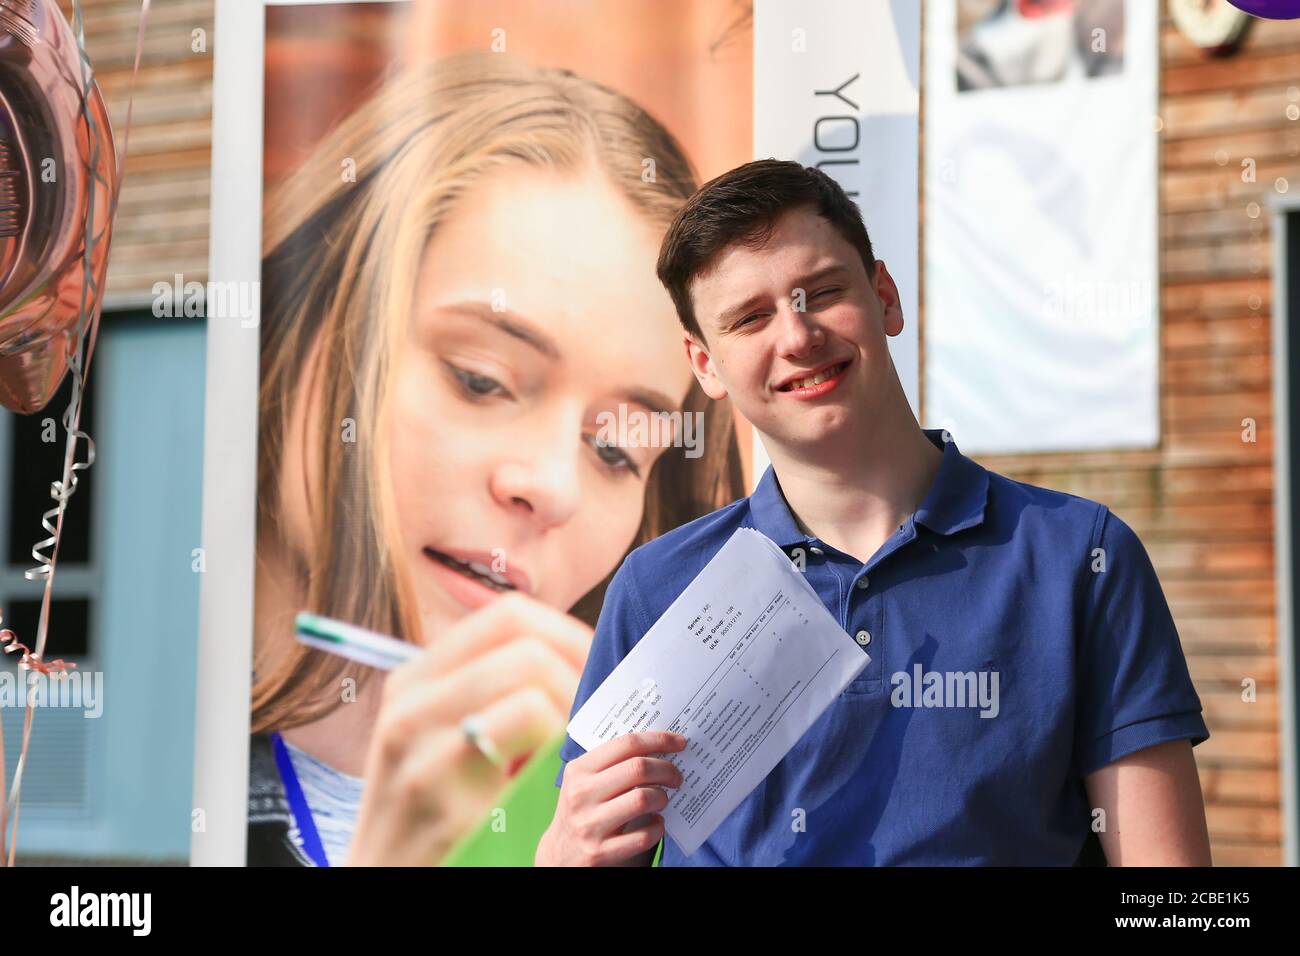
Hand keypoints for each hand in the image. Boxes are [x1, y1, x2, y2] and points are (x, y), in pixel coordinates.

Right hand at [345, 591, 589, 865]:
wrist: (385, 877)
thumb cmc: (429, 805)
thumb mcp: (440, 731)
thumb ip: (490, 689)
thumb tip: (573, 656)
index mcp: (416, 679)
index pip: (509, 616)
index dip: (566, 633)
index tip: (590, 666)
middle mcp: (412, 706)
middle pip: (528, 648)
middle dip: (578, 676)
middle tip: (590, 714)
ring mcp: (426, 755)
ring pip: (532, 692)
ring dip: (570, 718)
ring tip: (566, 748)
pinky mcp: (449, 805)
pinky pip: (532, 757)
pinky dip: (557, 760)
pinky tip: (549, 782)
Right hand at [536, 730, 687, 865]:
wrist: (562, 857)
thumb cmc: (585, 810)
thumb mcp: (586, 782)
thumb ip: (613, 763)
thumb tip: (661, 745)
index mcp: (579, 770)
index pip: (626, 744)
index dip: (659, 740)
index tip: (680, 742)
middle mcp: (581, 795)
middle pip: (638, 768)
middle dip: (667, 770)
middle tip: (676, 777)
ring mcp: (589, 825)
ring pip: (642, 799)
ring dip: (662, 798)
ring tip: (663, 800)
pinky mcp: (600, 852)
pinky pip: (643, 836)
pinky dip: (657, 827)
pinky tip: (656, 824)